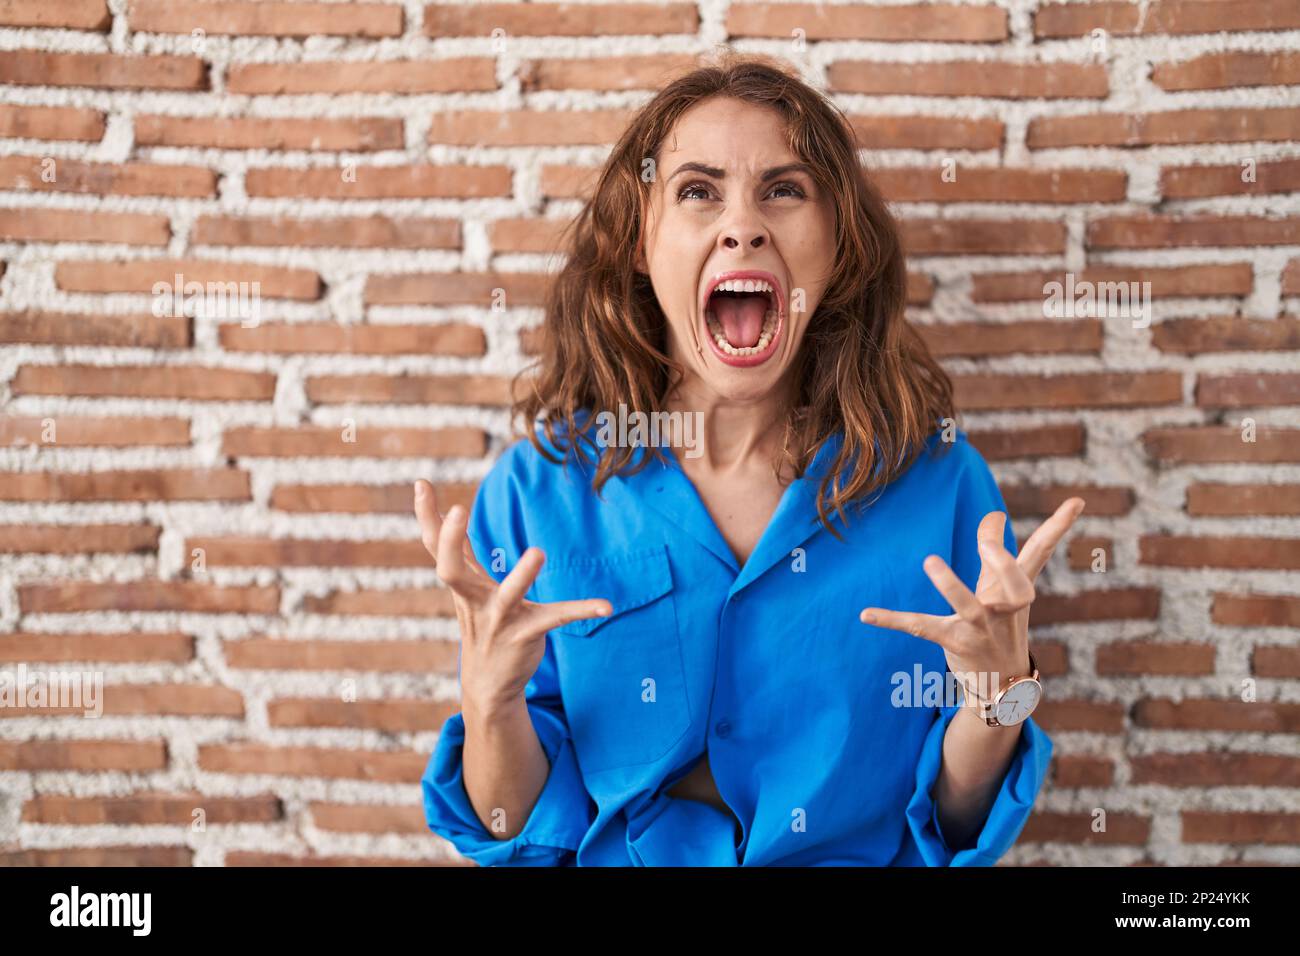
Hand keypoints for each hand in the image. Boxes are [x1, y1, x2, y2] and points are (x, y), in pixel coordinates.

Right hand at [412, 479, 611, 713]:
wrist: (488, 683)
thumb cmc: (479, 619)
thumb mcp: (465, 585)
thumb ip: (457, 549)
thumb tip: (438, 508)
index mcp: (460, 583)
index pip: (435, 547)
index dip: (426, 516)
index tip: (421, 482)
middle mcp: (473, 600)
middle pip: (450, 571)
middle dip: (450, 541)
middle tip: (456, 510)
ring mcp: (499, 619)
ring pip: (507, 596)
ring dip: (522, 575)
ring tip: (538, 551)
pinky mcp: (526, 634)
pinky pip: (554, 619)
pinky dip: (581, 610)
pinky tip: (606, 606)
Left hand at [859, 497, 1085, 697]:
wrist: (1001, 686)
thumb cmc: (1000, 626)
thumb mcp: (1000, 590)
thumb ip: (996, 550)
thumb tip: (994, 513)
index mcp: (1017, 590)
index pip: (1041, 554)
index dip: (1058, 527)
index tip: (1078, 499)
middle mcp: (1005, 609)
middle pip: (1014, 585)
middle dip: (1002, 563)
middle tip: (986, 542)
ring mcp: (981, 629)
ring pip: (969, 606)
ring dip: (951, 585)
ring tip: (931, 560)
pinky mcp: (954, 643)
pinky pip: (921, 628)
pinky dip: (892, 620)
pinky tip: (866, 614)